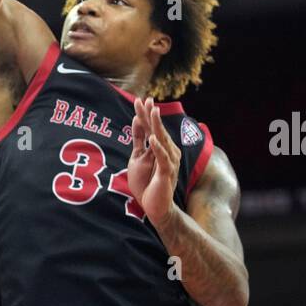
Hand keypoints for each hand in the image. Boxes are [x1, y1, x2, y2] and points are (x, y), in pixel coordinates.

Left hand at [127, 97, 180, 226]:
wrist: (154, 206)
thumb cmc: (147, 183)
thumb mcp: (138, 158)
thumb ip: (138, 140)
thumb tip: (137, 120)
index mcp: (160, 147)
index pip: (151, 127)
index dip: (146, 114)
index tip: (140, 99)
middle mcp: (168, 151)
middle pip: (158, 130)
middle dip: (151, 115)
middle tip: (147, 99)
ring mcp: (169, 162)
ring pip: (163, 140)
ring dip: (157, 126)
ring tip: (153, 112)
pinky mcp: (167, 173)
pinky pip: (163, 158)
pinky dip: (158, 148)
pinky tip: (153, 139)